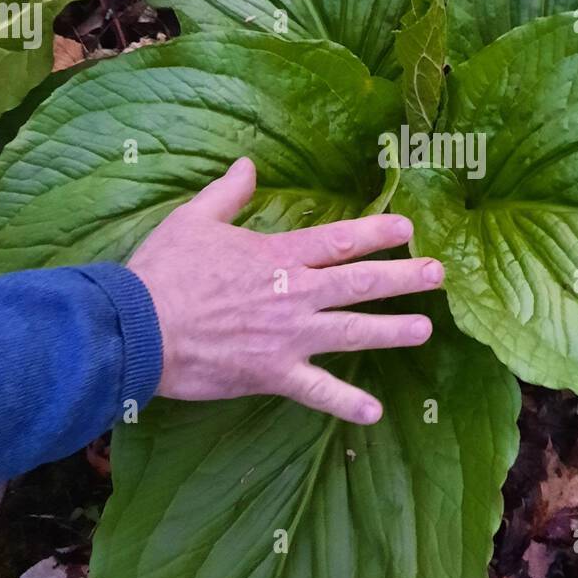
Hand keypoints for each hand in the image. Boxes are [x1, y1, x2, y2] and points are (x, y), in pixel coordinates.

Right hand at [126, 157, 442, 423]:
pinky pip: (317, 391)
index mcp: (277, 256)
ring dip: (392, 331)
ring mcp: (288, 336)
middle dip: (404, 277)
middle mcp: (294, 294)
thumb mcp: (193, 219)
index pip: (339, 240)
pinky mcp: (273, 373)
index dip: (376, 232)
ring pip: (353, 331)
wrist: (139, 328)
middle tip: (438, 274)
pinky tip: (375, 412)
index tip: (407, 227)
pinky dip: (345, 403)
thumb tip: (248, 165)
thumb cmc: (163, 272)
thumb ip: (228, 193)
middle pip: (360, 282)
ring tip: (425, 330)